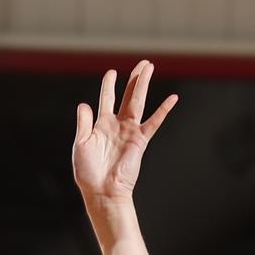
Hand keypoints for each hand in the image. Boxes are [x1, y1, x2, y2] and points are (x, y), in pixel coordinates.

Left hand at [73, 60, 176, 205]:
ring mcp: (130, 132)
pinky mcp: (140, 141)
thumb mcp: (81, 144)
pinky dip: (163, 110)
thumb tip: (84, 104)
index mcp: (102, 125)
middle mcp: (117, 125)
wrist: (102, 191)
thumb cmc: (88, 172)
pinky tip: (173, 99)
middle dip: (134, 79)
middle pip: (127, 96)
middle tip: (143, 64)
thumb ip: (84, 123)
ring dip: (144, 85)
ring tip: (150, 67)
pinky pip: (153, 122)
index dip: (109, 85)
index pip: (107, 99)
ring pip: (138, 102)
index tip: (112, 72)